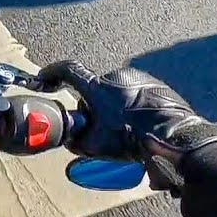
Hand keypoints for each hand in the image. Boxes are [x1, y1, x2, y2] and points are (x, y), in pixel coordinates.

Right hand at [39, 61, 216, 192]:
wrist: (172, 137)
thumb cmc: (132, 139)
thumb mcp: (96, 145)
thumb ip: (77, 140)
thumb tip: (71, 139)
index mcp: (98, 87)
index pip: (69, 71)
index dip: (53, 73)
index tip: (44, 78)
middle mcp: (116, 76)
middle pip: (98, 89)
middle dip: (97, 107)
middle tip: (103, 129)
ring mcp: (139, 78)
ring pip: (120, 92)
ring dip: (118, 107)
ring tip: (129, 131)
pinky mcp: (158, 85)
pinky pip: (140, 94)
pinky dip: (137, 107)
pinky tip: (143, 126)